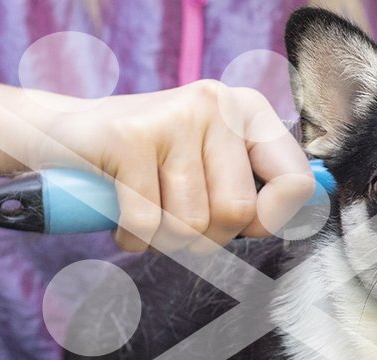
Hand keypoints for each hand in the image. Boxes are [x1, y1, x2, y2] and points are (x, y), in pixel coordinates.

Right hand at [42, 80, 314, 252]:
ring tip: (145, 207)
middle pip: (236, 214)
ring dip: (163, 239)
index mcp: (248, 110)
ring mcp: (173, 116)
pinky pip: (146, 226)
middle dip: (205, 237)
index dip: (270, 221)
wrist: (64, 137)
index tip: (242, 224)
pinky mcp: (129, 137)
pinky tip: (118, 212)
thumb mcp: (211, 165)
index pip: (295, 184)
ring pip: (190, 226)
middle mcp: (216, 103)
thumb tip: (312, 204)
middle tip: (176, 216)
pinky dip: (130, 237)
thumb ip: (258, 185)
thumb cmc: (149, 164)